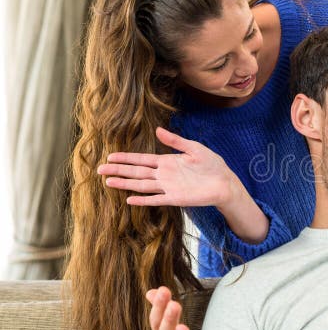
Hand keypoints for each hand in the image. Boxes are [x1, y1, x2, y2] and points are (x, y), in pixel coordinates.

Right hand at [99, 127, 236, 207]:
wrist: (225, 182)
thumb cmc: (212, 165)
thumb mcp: (194, 149)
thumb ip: (175, 141)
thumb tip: (157, 130)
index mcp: (167, 161)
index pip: (142, 159)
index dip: (126, 158)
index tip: (110, 156)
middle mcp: (164, 175)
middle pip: (137, 172)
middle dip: (119, 170)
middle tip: (99, 169)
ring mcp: (168, 187)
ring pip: (142, 185)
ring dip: (125, 183)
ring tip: (108, 182)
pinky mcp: (175, 198)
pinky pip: (156, 199)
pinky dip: (143, 200)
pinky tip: (129, 199)